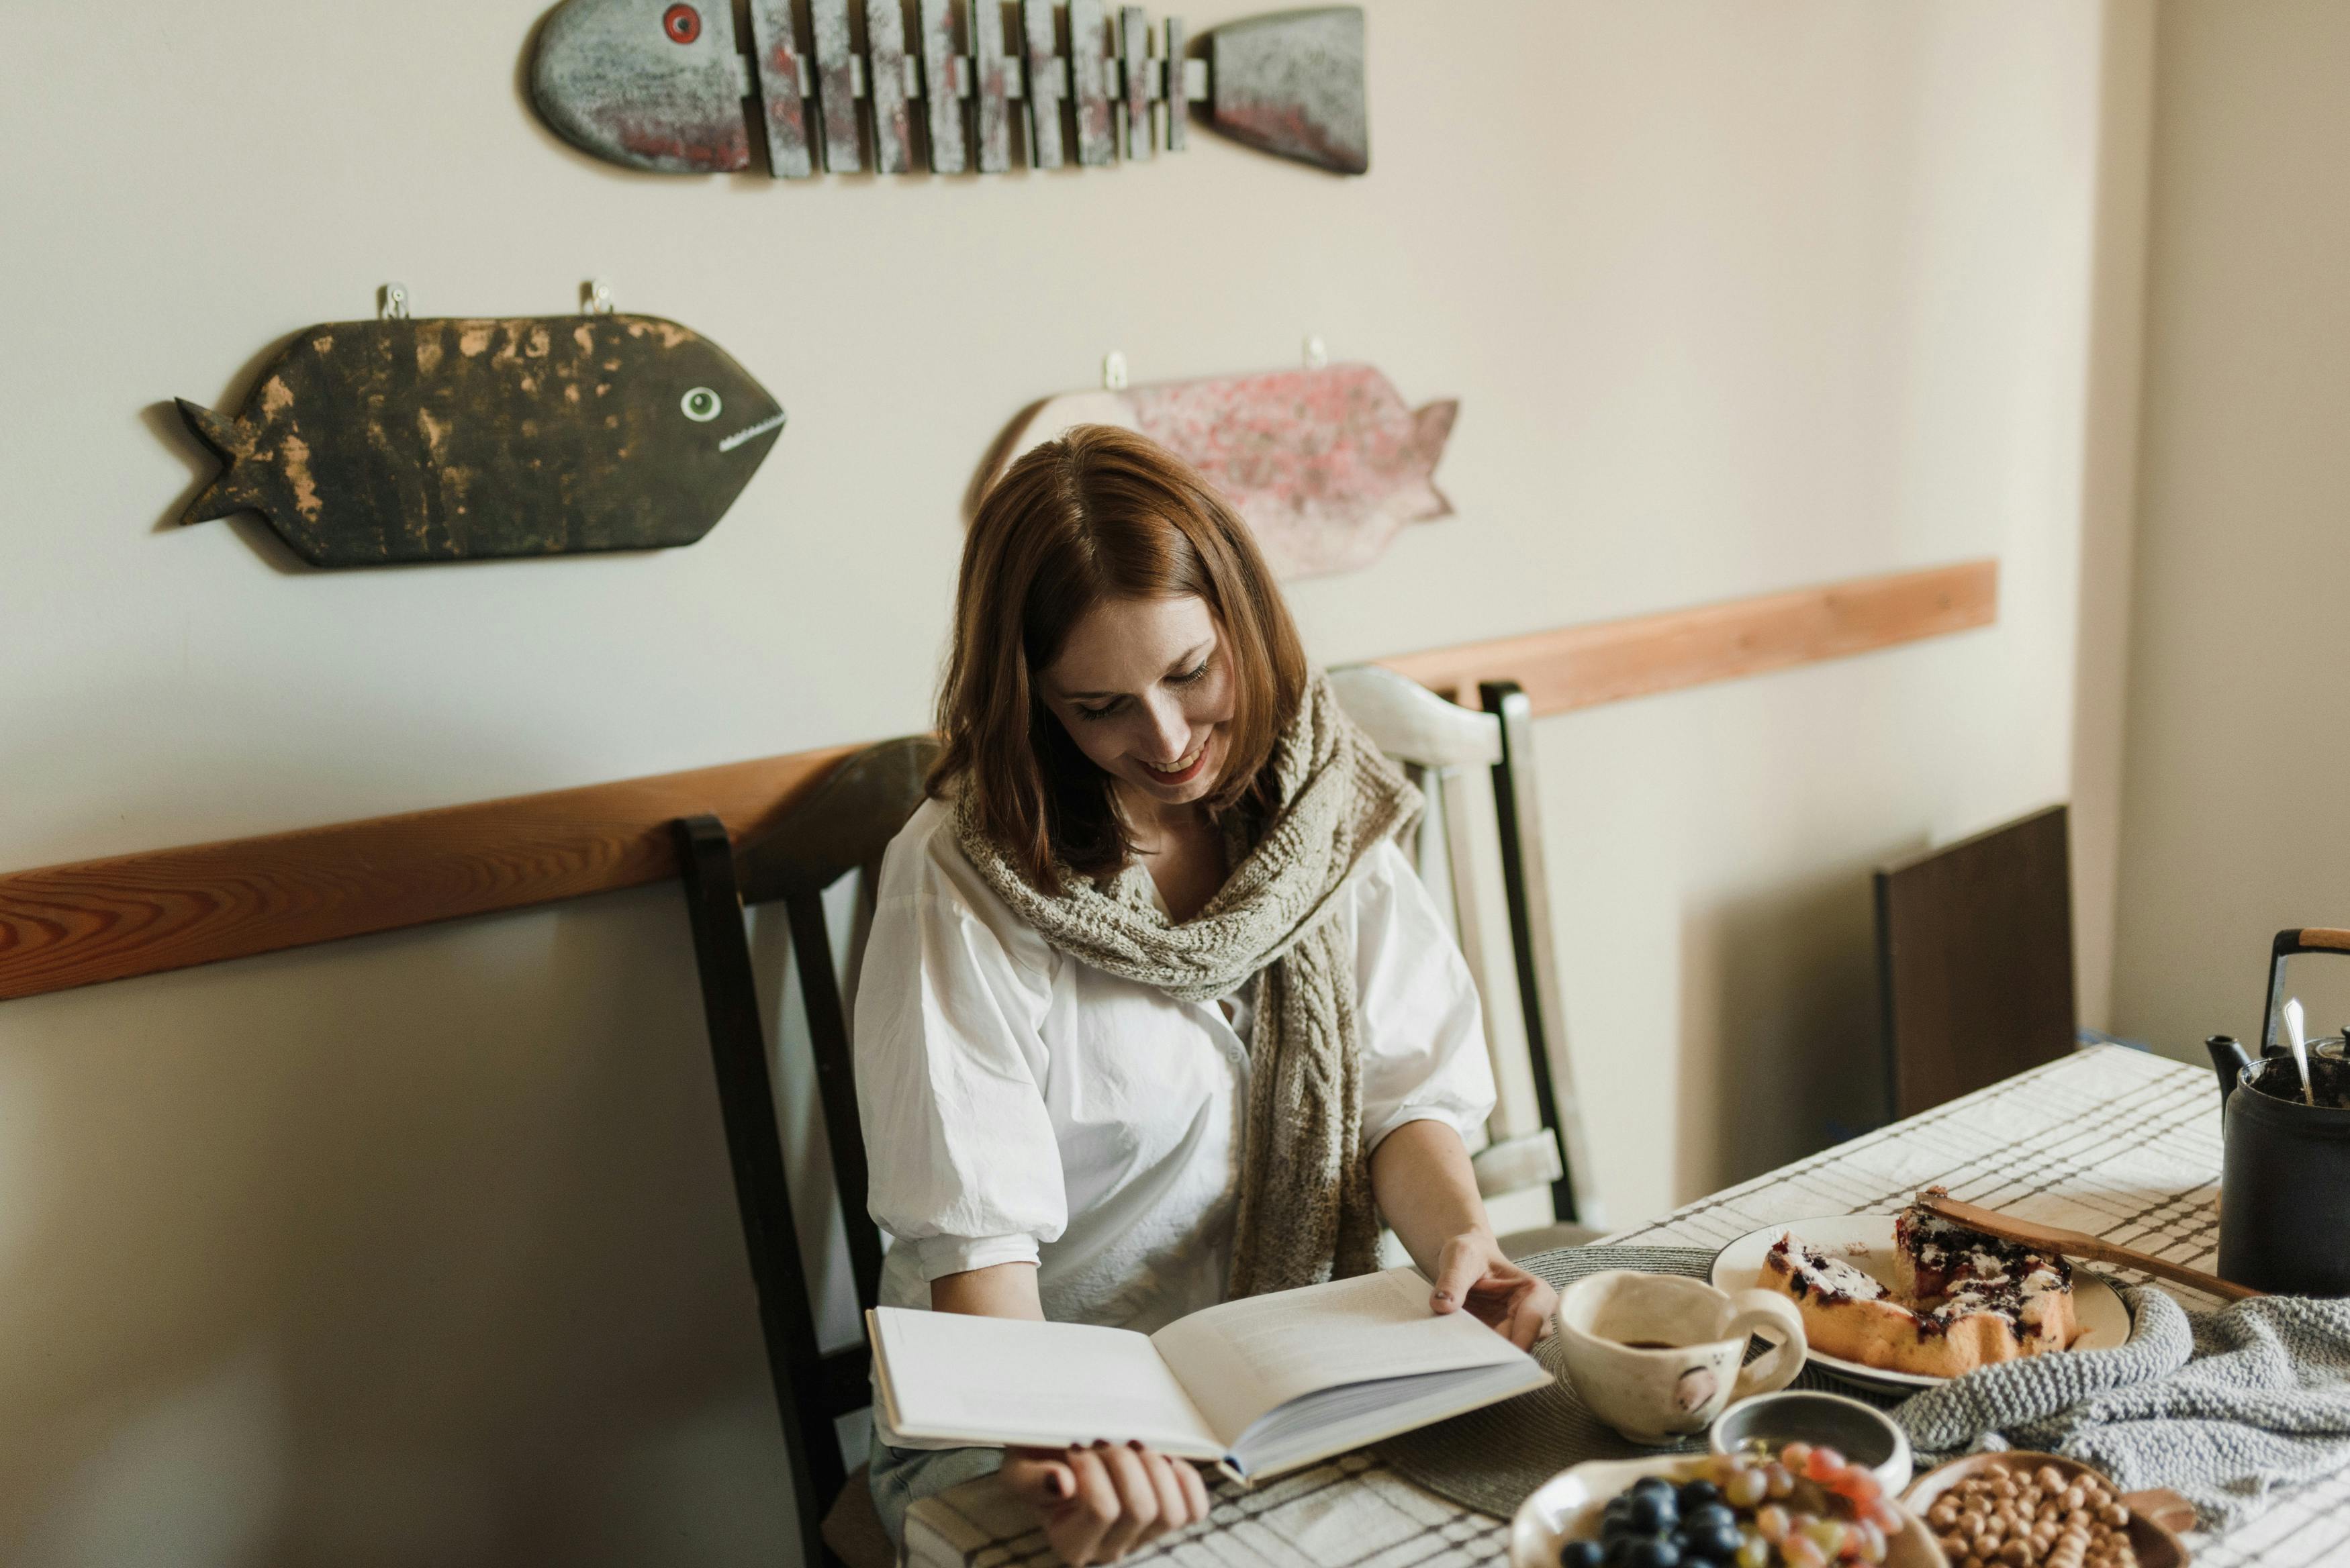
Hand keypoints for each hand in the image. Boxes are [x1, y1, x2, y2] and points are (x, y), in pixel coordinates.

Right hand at [999, 1440, 1211, 1564]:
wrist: (1057, 1455)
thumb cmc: (1038, 1462)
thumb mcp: (1019, 1469)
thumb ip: (1032, 1480)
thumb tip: (1063, 1484)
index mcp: (1071, 1543)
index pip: (1102, 1510)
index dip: (1094, 1470)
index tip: (1075, 1448)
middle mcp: (1109, 1549)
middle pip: (1141, 1509)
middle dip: (1125, 1463)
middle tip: (1102, 1443)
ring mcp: (1142, 1538)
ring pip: (1171, 1514)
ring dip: (1155, 1468)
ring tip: (1130, 1448)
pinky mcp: (1166, 1520)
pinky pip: (1194, 1511)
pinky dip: (1186, 1481)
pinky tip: (1164, 1460)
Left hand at [1429, 1231, 1556, 1348]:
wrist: (1463, 1260)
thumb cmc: (1471, 1252)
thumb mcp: (1461, 1256)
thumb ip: (1453, 1279)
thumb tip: (1443, 1305)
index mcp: (1535, 1292)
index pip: (1534, 1319)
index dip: (1523, 1337)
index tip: (1505, 1353)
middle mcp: (1531, 1317)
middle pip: (1522, 1343)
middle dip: (1499, 1352)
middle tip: (1473, 1358)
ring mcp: (1513, 1332)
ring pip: (1505, 1354)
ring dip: (1484, 1355)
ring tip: (1459, 1353)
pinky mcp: (1495, 1341)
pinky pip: (1488, 1354)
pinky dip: (1473, 1354)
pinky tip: (1454, 1350)